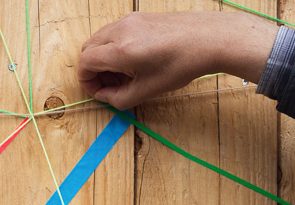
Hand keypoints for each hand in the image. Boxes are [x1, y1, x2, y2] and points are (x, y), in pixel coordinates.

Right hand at [78, 11, 277, 109]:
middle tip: (111, 85)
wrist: (209, 38)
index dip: (87, 81)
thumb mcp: (148, 90)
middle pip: (88, 48)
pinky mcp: (139, 16)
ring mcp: (129, 20)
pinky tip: (135, 60)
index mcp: (120, 50)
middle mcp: (120, 31)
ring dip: (103, 58)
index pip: (85, 63)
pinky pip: (115, 32)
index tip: (100, 92)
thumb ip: (119, 98)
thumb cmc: (182, 64)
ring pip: (100, 39)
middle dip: (94, 69)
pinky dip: (115, 47)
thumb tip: (105, 97)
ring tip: (124, 73)